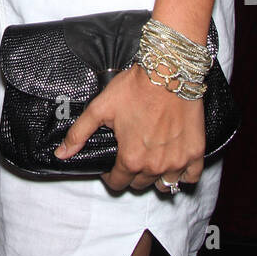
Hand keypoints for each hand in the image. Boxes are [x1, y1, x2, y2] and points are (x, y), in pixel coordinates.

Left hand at [53, 63, 205, 192]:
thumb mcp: (100, 108)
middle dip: (132, 173)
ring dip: (156, 176)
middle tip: (131, 154)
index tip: (112, 164)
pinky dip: (182, 174)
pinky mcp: (196, 152)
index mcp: (131, 158)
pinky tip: (174, 162)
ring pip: (164, 184)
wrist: (169, 71)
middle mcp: (155, 166)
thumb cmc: (135, 88)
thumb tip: (60, 154)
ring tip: (151, 160)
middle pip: (140, 184)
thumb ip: (79, 134)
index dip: (110, 175)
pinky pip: (190, 177)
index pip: (117, 183)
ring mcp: (178, 161)